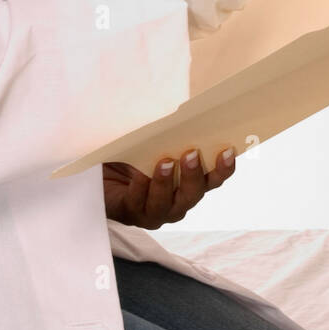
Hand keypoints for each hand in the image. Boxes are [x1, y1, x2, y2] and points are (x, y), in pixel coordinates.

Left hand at [102, 146, 236, 227]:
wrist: (100, 169)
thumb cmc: (132, 153)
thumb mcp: (153, 141)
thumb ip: (170, 135)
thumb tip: (181, 116)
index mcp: (188, 184)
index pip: (213, 179)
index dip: (223, 168)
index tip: (228, 150)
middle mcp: (176, 203)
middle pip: (193, 195)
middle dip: (194, 175)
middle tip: (191, 154)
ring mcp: (154, 212)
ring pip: (167, 203)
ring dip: (167, 182)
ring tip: (165, 162)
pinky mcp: (130, 213)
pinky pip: (139, 203)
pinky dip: (142, 187)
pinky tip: (140, 174)